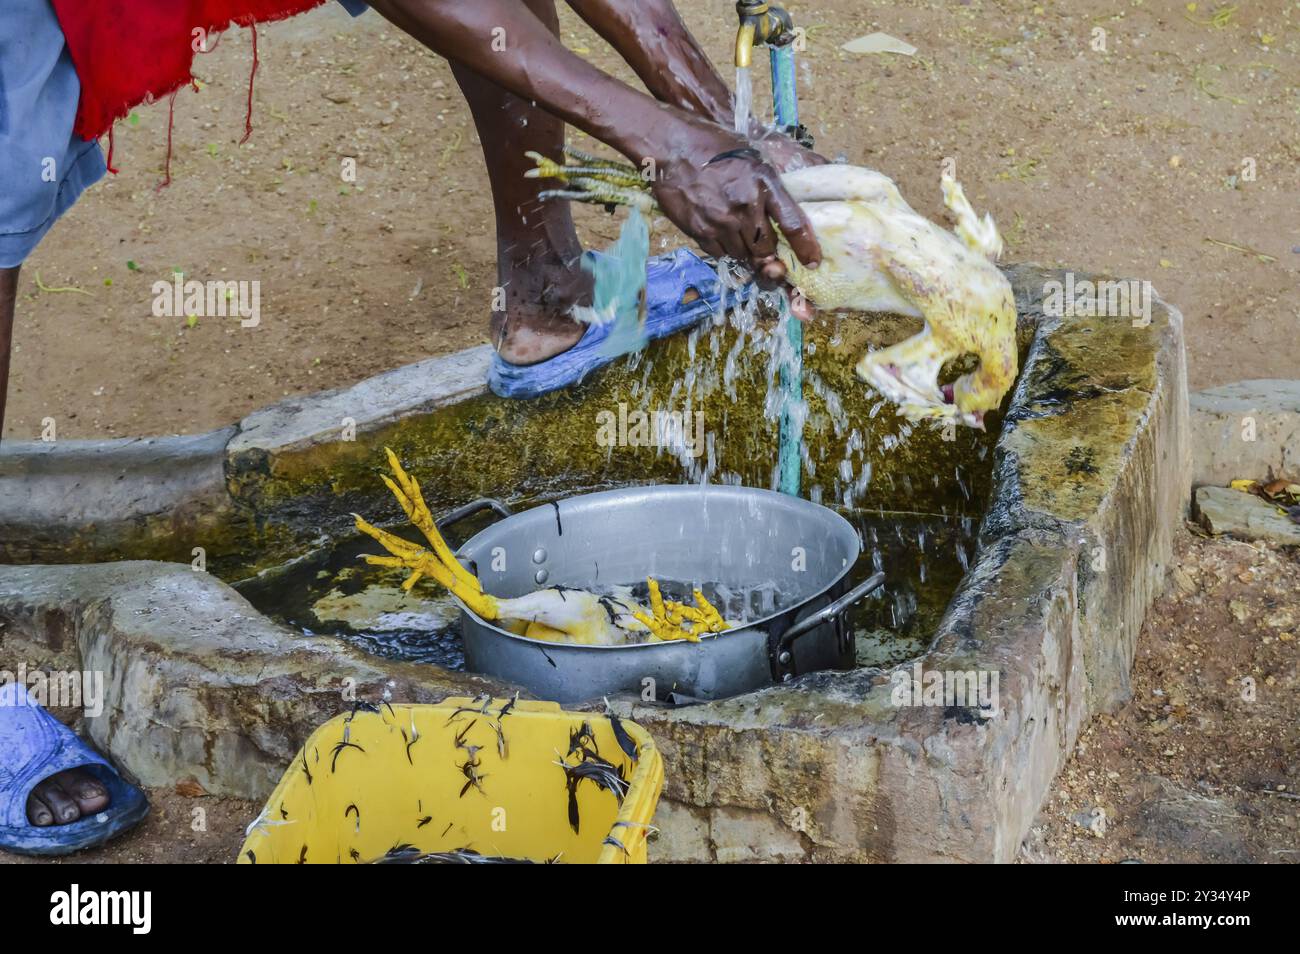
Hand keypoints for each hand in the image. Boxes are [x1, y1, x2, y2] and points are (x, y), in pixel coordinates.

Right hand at [649, 121, 820, 273]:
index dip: (806, 248)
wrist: (672, 146)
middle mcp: (745, 205)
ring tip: (744, 242)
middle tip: (773, 259)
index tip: (812, 262)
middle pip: (767, 249)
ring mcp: (721, 221)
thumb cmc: (715, 147)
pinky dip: (727, 251)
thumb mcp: (754, 159)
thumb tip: (788, 215)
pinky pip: (721, 254)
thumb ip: (771, 188)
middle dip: (772, 257)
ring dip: (748, 255)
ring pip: (744, 256)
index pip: (793, 223)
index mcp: (764, 183)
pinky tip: (724, 236)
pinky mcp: (700, 231)